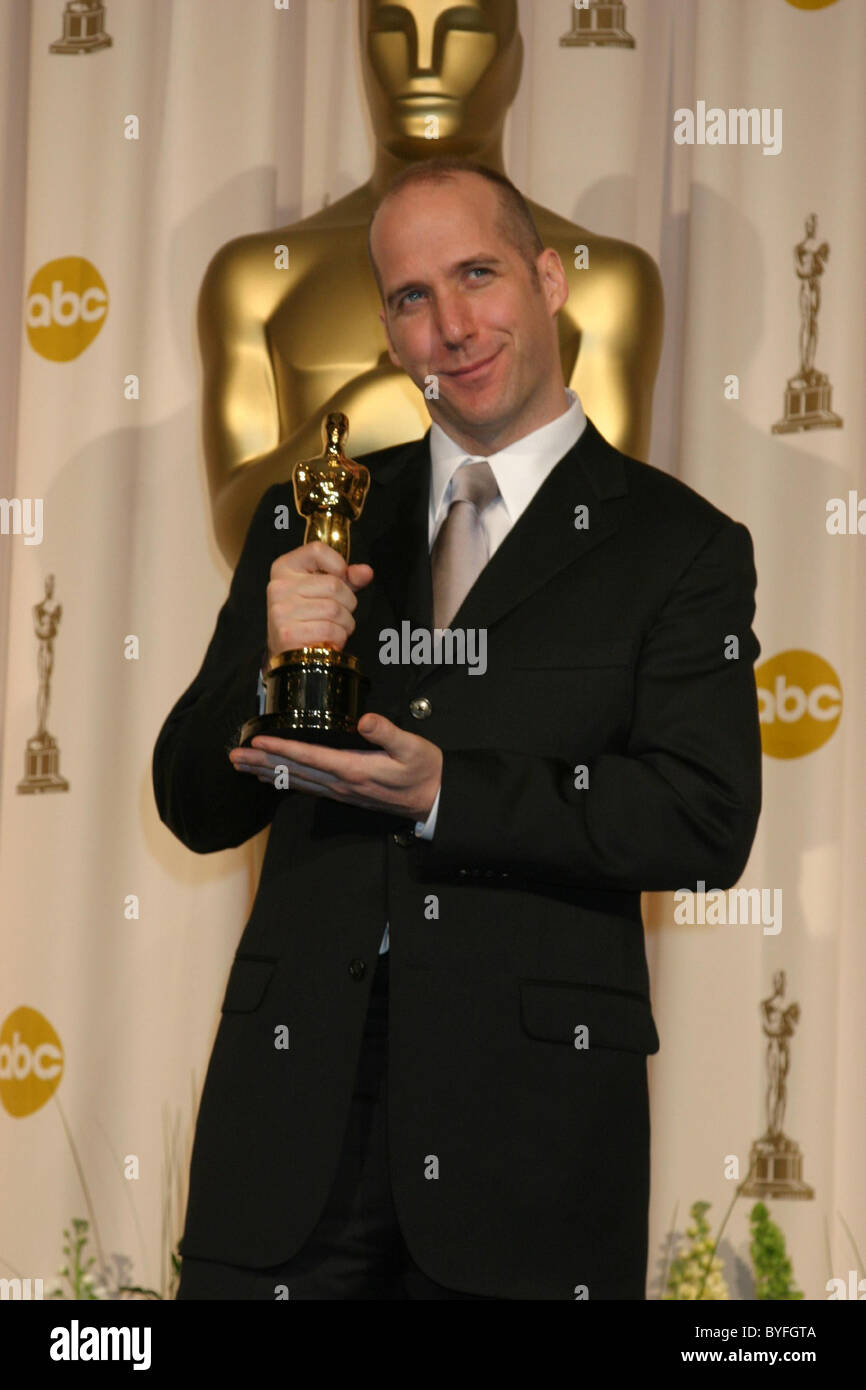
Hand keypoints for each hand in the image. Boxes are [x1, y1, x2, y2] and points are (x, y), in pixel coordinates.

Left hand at [229, 712, 442, 821]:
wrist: (434, 799)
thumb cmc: (424, 770)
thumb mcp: (412, 746)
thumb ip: (387, 733)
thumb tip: (364, 720)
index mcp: (354, 770)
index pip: (309, 757)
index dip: (281, 749)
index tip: (257, 742)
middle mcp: (342, 784)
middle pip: (294, 772)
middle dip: (262, 763)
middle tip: (233, 757)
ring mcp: (341, 792)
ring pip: (297, 782)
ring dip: (268, 774)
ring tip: (243, 767)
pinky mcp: (345, 794)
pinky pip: (308, 788)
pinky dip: (286, 782)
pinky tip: (273, 779)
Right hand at [266, 541, 373, 661]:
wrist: (289, 652)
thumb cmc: (307, 618)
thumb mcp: (324, 591)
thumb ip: (347, 579)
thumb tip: (366, 572)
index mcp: (284, 568)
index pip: (316, 550)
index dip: (338, 565)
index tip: (340, 579)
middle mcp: (279, 586)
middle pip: (334, 584)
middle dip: (347, 603)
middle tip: (339, 615)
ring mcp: (281, 610)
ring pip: (335, 610)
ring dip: (345, 624)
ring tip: (335, 629)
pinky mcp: (287, 633)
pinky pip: (330, 630)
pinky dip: (338, 638)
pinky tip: (329, 640)